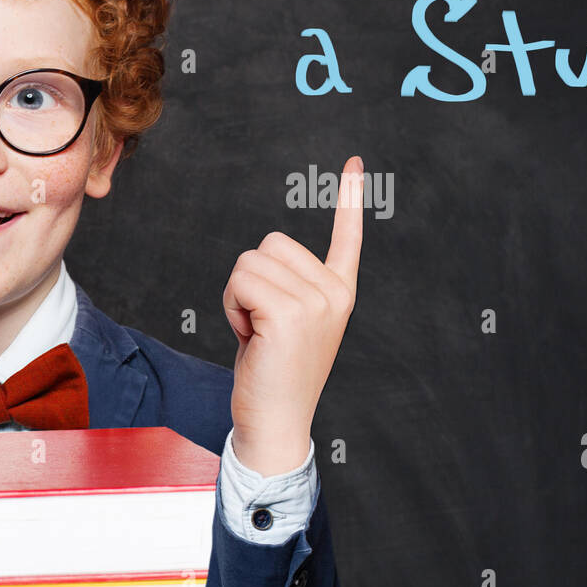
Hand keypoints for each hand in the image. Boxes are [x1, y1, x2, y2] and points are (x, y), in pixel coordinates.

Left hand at [223, 155, 363, 474]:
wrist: (276, 423)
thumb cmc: (273, 374)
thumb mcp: (289, 323)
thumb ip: (288, 288)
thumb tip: (265, 257)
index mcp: (341, 291)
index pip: (347, 236)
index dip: (350, 198)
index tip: (354, 164)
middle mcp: (335, 292)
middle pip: (270, 244)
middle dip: (251, 280)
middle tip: (261, 325)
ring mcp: (316, 302)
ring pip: (250, 262)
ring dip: (238, 295)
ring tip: (255, 333)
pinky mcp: (290, 314)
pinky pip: (241, 281)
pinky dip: (232, 306)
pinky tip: (249, 338)